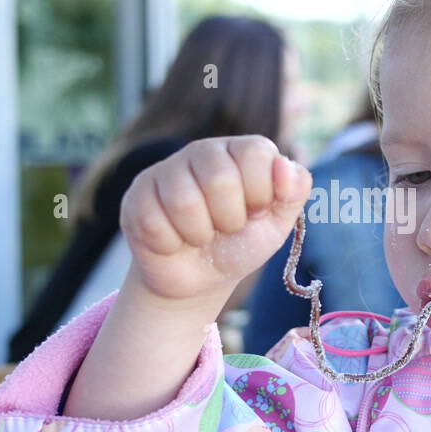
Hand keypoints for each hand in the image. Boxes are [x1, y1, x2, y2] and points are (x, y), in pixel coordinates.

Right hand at [120, 135, 311, 301]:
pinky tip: (174, 241)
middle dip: (230, 219)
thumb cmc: (239, 244)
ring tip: (200, 236)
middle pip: (220, 178)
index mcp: (240, 152)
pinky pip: (154, 222)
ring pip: (184, 201)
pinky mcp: (137, 195)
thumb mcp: (276, 223)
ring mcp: (166, 171)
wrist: (199, 279)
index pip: (255, 152)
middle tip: (226, 228)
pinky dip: (171, 244)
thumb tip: (287, 167)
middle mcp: (203, 152)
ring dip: (199, 234)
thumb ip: (293, 192)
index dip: (260, 192)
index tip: (255, 212)